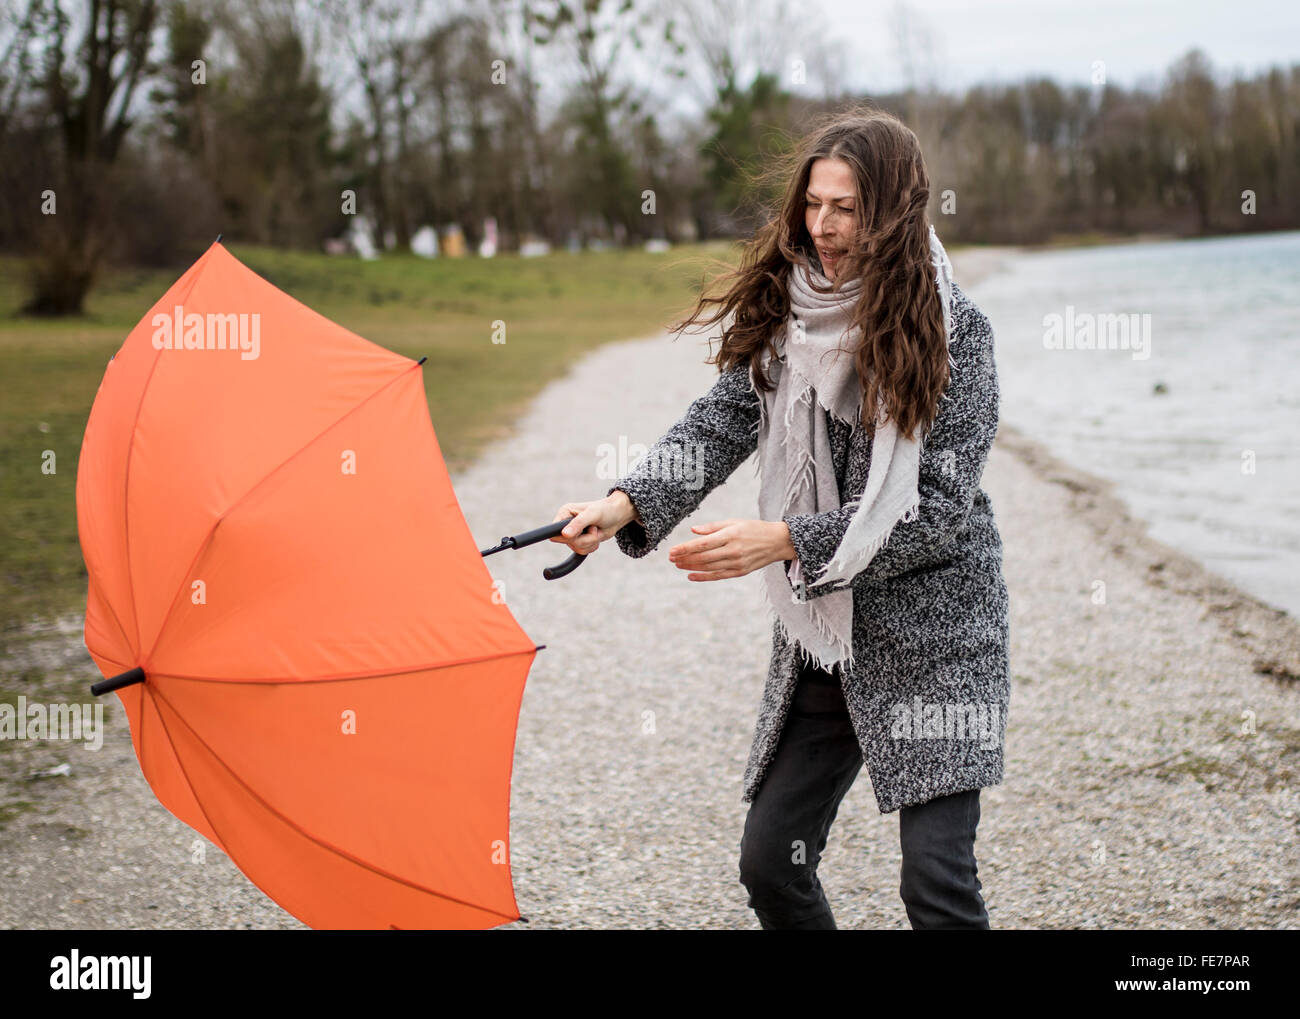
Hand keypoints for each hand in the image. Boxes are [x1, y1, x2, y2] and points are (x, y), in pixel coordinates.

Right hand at [550, 494, 637, 555]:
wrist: (617, 515)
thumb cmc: (605, 510)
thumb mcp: (593, 514)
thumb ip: (578, 524)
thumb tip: (564, 534)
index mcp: (564, 513)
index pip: (554, 530)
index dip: (564, 535)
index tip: (576, 533)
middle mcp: (565, 524)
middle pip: (567, 541)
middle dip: (583, 538)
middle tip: (593, 527)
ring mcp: (573, 533)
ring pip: (576, 548)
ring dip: (590, 542)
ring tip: (596, 530)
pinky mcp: (580, 541)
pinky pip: (582, 551)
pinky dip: (592, 546)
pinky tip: (597, 536)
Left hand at [668, 519, 792, 581]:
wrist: (778, 542)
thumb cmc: (753, 529)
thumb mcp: (734, 522)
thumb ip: (712, 527)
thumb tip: (693, 530)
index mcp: (731, 535)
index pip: (702, 544)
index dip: (685, 548)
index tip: (672, 550)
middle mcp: (733, 550)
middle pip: (703, 557)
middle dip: (685, 558)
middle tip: (671, 558)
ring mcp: (737, 563)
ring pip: (708, 567)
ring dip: (691, 567)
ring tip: (678, 565)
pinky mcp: (740, 572)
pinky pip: (718, 576)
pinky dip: (703, 577)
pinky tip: (691, 576)